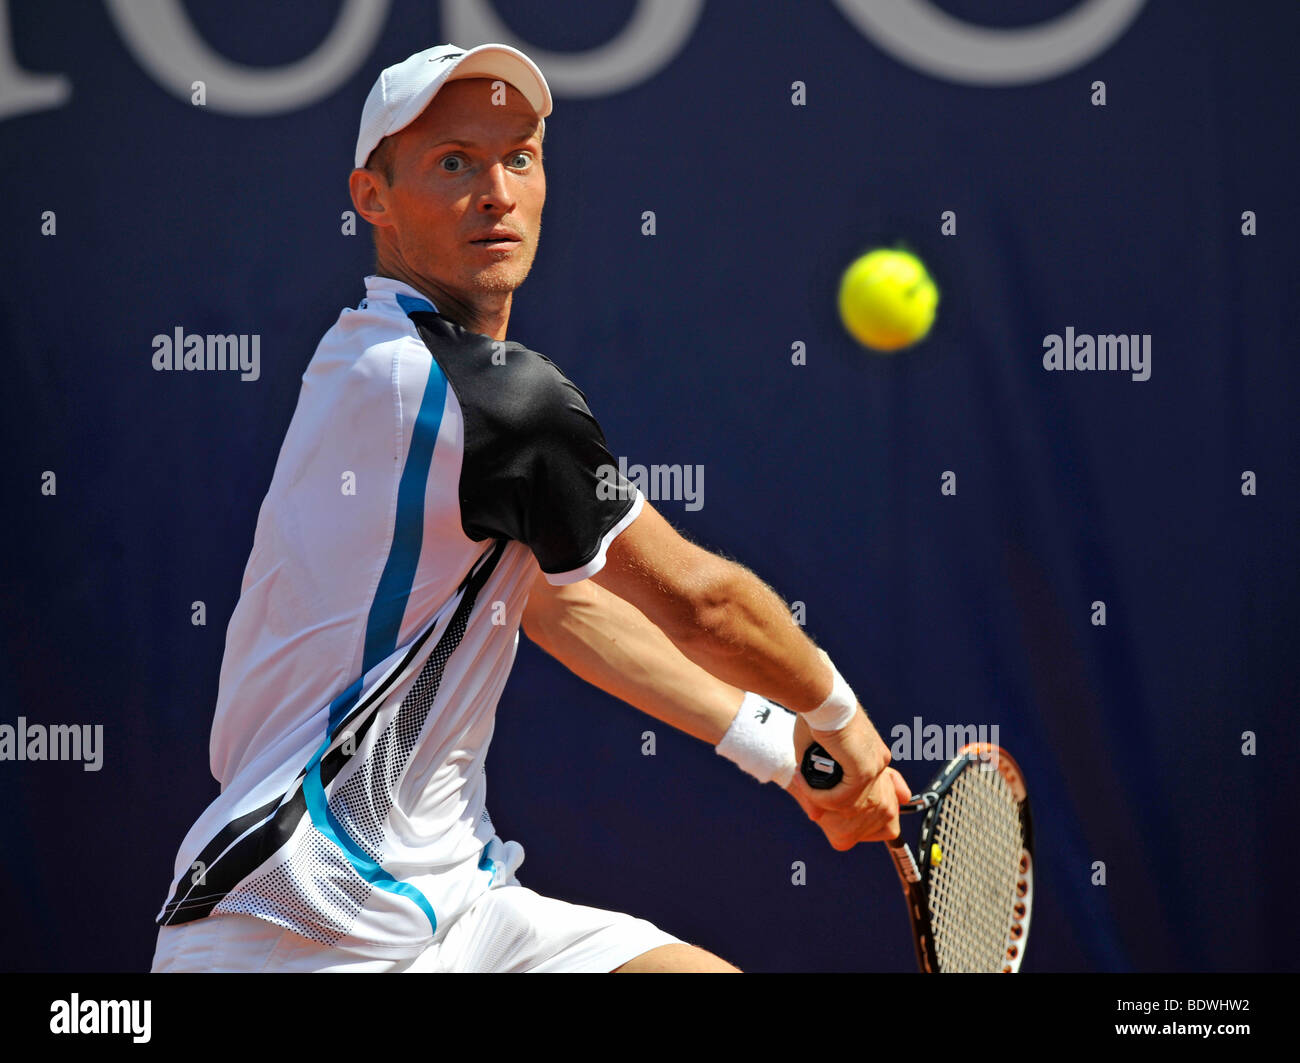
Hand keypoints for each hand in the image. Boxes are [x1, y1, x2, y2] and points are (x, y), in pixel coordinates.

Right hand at [783, 711, 910, 848]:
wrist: (820, 695)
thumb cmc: (815, 715)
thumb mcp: (815, 754)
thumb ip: (819, 785)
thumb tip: (816, 818)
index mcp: (873, 752)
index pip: (885, 788)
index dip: (871, 803)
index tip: (857, 810)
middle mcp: (879, 760)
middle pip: (868, 803)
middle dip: (838, 808)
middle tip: (810, 796)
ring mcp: (874, 767)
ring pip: (848, 804)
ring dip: (819, 798)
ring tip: (800, 780)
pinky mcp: (864, 771)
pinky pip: (841, 799)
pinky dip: (819, 795)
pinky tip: (804, 781)